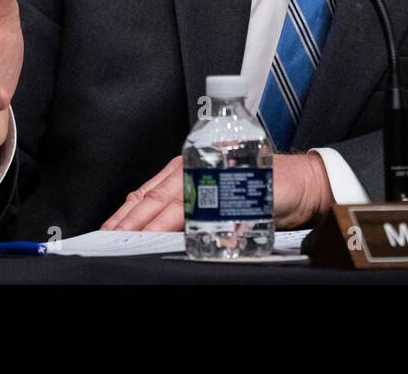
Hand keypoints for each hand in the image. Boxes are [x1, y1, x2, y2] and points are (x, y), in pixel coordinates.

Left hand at [100, 153, 332, 230]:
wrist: (300, 183)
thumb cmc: (258, 185)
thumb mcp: (215, 194)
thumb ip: (188, 205)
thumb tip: (155, 224)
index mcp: (187, 166)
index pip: (147, 192)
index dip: (125, 212)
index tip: (106, 230)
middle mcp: (196, 166)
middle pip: (154, 198)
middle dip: (129, 221)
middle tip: (109, 239)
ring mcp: (214, 176)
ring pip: (173, 203)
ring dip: (151, 225)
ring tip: (131, 240)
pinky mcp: (233, 190)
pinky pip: (205, 211)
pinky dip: (186, 226)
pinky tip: (173, 237)